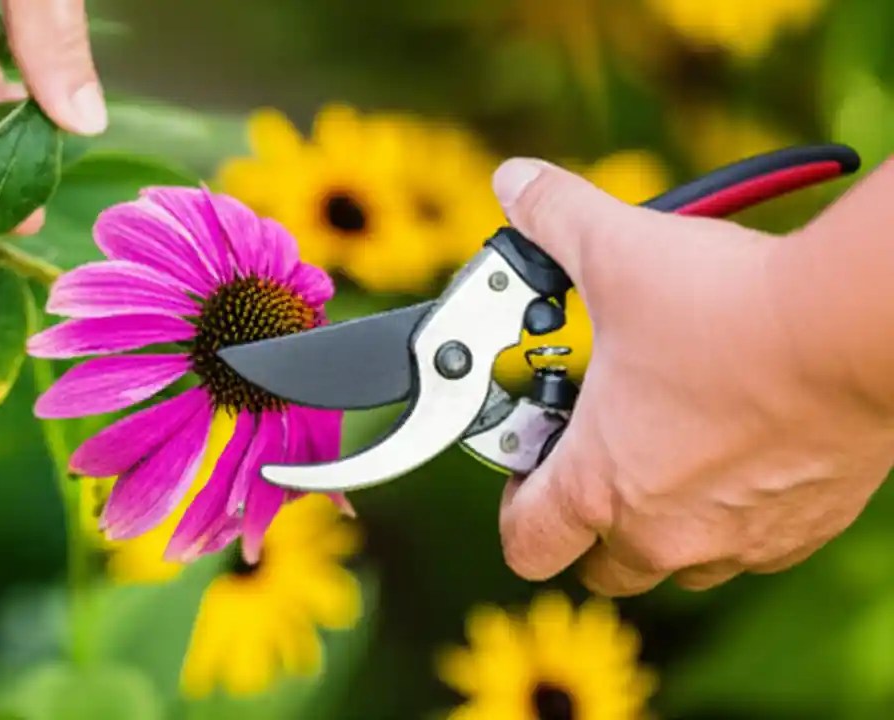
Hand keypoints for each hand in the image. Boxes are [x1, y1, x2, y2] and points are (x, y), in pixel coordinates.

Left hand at [491, 159, 893, 595]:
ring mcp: (739, 541)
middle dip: (584, 519)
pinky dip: (730, 512)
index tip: (529, 461)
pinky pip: (749, 547)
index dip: (514, 506)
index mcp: (600, 485)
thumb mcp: (616, 248)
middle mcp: (665, 532)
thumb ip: (550, 216)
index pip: (527, 546)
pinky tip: (736, 445)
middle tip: (594, 449)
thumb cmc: (729, 305)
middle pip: (599, 567)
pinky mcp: (803, 530)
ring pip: (676, 564)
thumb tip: (512, 181)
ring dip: (657, 520)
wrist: (857, 327)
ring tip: (665, 443)